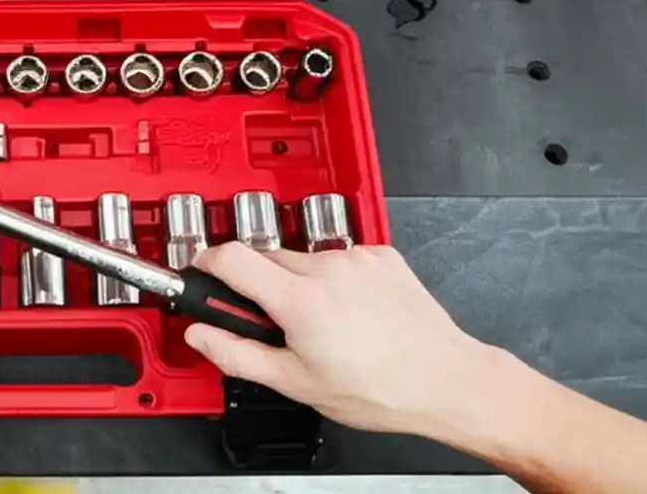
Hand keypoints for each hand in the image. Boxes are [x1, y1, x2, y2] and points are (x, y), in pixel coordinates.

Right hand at [184, 242, 501, 437]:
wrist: (447, 381)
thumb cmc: (381, 390)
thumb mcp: (296, 384)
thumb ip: (237, 355)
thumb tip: (201, 335)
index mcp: (300, 300)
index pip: (230, 257)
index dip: (206, 263)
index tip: (200, 273)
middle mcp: (328, 268)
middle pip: (265, 258)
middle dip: (256, 286)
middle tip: (271, 323)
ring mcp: (357, 258)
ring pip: (303, 259)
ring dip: (297, 282)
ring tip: (321, 323)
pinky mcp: (382, 255)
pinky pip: (339, 258)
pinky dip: (334, 279)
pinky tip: (350, 311)